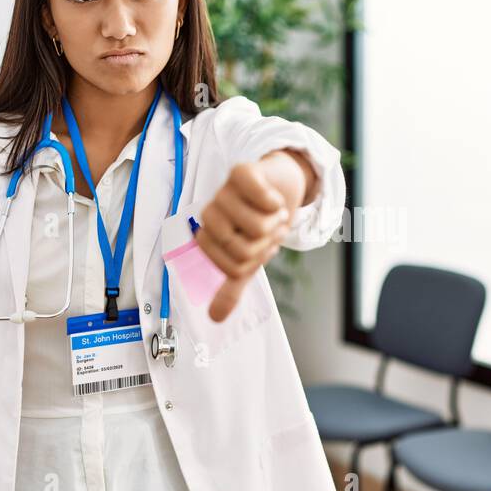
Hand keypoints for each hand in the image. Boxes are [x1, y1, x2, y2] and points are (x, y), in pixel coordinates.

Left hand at [196, 161, 292, 322]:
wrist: (282, 187)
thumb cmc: (262, 222)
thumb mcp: (248, 259)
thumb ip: (231, 287)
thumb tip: (215, 318)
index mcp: (209, 236)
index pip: (230, 267)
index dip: (254, 261)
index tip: (260, 246)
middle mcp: (212, 213)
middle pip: (241, 249)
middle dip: (266, 243)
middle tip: (270, 228)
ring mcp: (225, 191)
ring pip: (254, 225)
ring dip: (274, 222)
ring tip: (273, 212)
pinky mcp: (243, 172)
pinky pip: (256, 193)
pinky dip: (272, 201)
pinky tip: (273, 199)